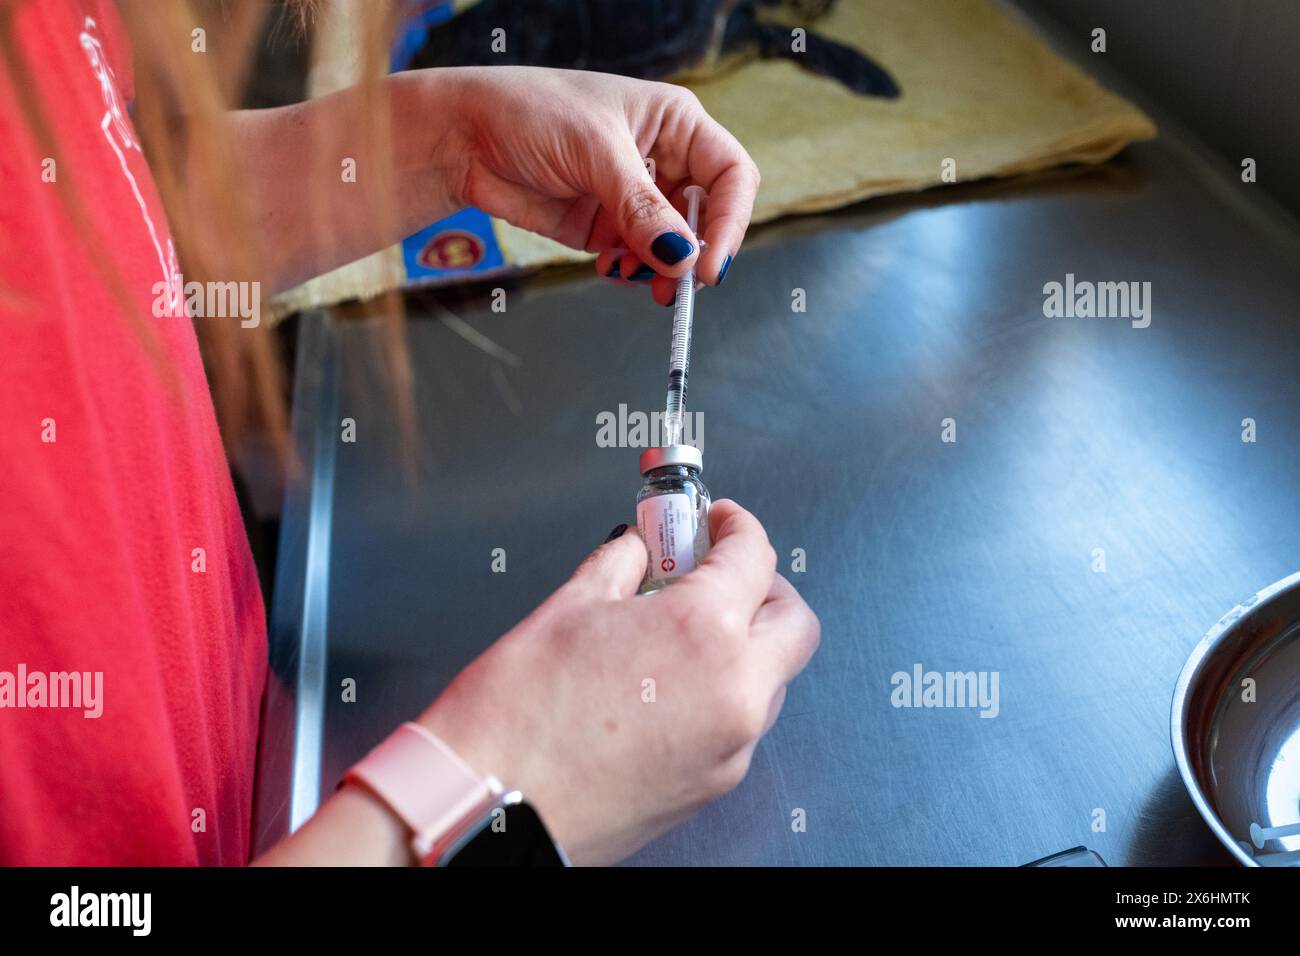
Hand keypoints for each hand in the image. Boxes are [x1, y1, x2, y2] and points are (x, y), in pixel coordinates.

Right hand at [416, 500, 818, 864]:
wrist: (486, 806)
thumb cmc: (515, 716)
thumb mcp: (569, 607)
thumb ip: (622, 566)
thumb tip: (641, 548)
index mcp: (703, 633)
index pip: (755, 558)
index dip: (736, 526)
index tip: (718, 521)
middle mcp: (735, 692)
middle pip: (794, 622)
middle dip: (764, 586)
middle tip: (717, 571)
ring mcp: (731, 747)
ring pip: (773, 677)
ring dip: (746, 643)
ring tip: (682, 630)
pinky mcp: (713, 785)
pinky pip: (741, 723)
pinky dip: (723, 692)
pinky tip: (669, 682)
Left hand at [439, 66, 760, 304]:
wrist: (463, 137)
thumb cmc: (529, 112)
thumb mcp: (594, 153)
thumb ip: (641, 208)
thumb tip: (681, 257)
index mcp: (675, 123)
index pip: (730, 175)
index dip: (729, 220)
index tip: (709, 263)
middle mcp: (662, 158)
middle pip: (706, 217)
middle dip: (694, 252)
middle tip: (679, 284)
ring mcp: (634, 196)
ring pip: (673, 246)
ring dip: (661, 268)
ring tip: (636, 275)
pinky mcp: (606, 226)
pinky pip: (638, 259)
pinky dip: (633, 271)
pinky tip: (611, 268)